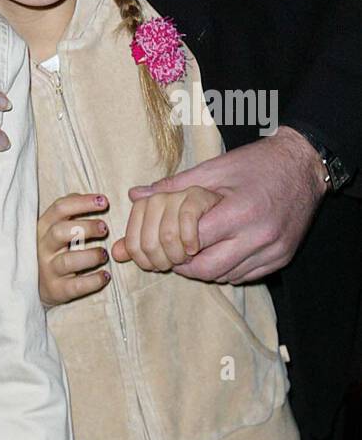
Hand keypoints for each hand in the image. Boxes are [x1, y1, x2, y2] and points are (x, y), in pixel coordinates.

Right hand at [37, 193, 110, 305]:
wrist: (32, 285)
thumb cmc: (51, 249)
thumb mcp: (53, 228)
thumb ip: (70, 213)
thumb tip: (95, 198)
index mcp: (43, 227)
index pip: (60, 208)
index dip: (83, 202)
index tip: (104, 201)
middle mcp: (42, 247)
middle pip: (61, 232)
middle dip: (86, 228)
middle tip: (104, 228)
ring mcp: (48, 270)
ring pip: (68, 261)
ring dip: (91, 256)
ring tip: (104, 254)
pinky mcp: (56, 290)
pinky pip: (76, 286)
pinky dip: (93, 281)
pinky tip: (105, 276)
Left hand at [126, 126, 328, 283]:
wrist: (302, 166)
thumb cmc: (256, 162)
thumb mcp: (214, 168)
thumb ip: (174, 187)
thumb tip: (135, 196)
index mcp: (239, 212)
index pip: (192, 243)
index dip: (171, 244)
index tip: (161, 240)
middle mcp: (259, 237)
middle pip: (207, 269)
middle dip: (183, 265)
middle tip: (172, 252)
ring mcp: (274, 252)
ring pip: (227, 277)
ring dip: (205, 269)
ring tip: (194, 251)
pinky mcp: (283, 259)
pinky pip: (247, 276)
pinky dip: (228, 269)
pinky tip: (221, 252)